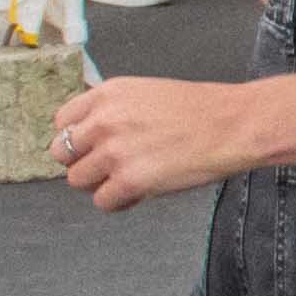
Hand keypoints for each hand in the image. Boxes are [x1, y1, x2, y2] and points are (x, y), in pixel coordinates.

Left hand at [50, 73, 260, 206]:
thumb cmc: (201, 110)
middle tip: (107, 167)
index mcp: (109, 94)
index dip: (76, 138)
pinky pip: (103, 202)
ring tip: (126, 180)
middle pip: (62, 153)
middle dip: (82, 162)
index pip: (62, 121)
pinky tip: (139, 193)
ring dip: (99, 184)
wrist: (233, 125)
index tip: (89, 146)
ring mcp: (114, 152)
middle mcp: (104, 121)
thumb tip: (94, 132)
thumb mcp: (147, 93)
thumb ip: (115, 109)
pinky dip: (119, 202)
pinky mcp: (129, 181)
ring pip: (78, 180)